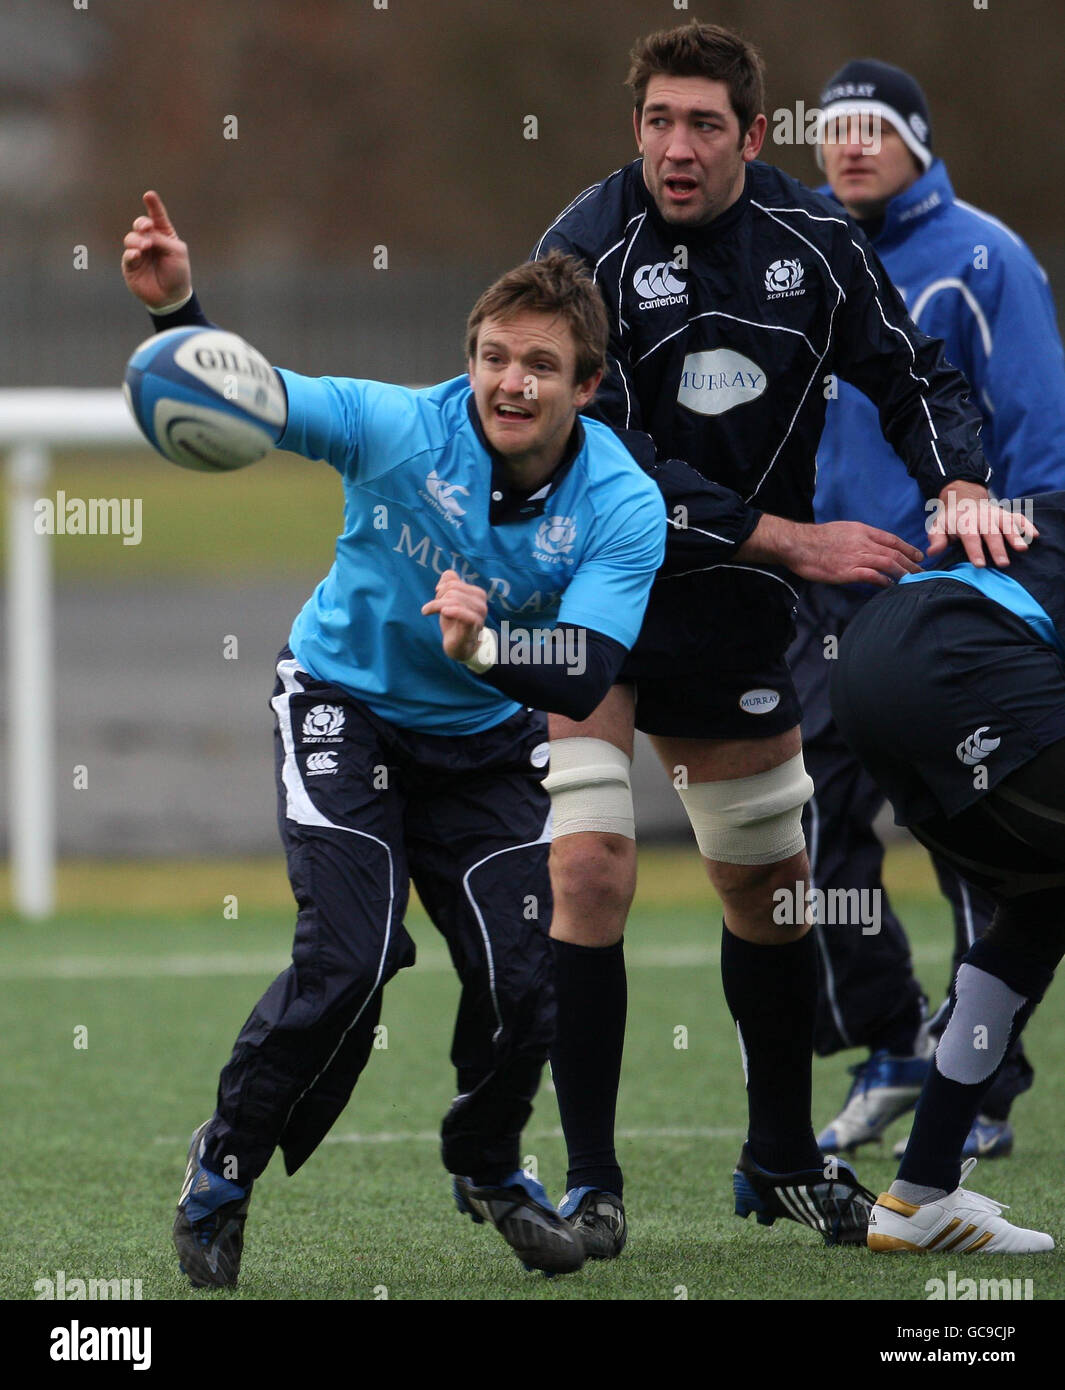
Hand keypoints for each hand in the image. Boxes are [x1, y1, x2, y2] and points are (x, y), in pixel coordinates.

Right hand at [121, 190, 192, 309]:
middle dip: (142, 223)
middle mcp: (150, 241)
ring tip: (146, 247)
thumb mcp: (176, 252)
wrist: (171, 297)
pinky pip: (128, 254)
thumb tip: (144, 234)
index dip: (153, 205)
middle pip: (140, 224)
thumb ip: (161, 239)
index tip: (149, 195)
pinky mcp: (131, 265)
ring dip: (138, 240)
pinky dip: (131, 253)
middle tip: (146, 228)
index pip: (158, 217)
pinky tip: (137, 254)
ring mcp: (139, 252)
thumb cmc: (178, 273)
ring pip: (131, 238)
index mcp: (164, 236)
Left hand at [420, 570, 487, 660]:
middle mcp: (481, 602)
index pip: (453, 582)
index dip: (441, 589)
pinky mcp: (473, 626)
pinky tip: (443, 613)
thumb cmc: (454, 623)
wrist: (460, 647)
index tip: (436, 599)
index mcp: (477, 594)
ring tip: (428, 611)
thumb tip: (448, 574)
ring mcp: (479, 615)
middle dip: (438, 598)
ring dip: (436, 605)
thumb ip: (450, 583)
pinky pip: (462, 613)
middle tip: (431, 609)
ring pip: (453, 599)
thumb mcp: (449, 600)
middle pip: (452, 590)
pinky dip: (451, 611)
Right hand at [741, 513, 923, 586]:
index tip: (918, 556)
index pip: (891, 539)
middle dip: (911, 563)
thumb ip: (858, 539)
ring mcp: (857, 557)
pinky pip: (873, 576)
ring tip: (912, 581)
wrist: (798, 545)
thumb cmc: (816, 539)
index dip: (907, 548)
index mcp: (862, 531)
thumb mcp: (842, 530)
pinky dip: (884, 581)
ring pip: (888, 563)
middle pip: (894, 552)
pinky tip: (890, 585)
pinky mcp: (849, 571)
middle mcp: (863, 542)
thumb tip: (868, 548)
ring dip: (903, 573)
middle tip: (922, 572)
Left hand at [925, 480, 1037, 566]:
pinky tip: (1034, 535)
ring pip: (1006, 524)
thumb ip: (936, 539)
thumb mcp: (938, 527)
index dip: (975, 550)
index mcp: (964, 522)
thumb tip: (932, 551)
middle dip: (997, 548)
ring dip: (1015, 536)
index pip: (970, 537)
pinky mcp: (1006, 514)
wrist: (963, 498)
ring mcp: (996, 515)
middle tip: (1003, 564)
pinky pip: (1018, 518)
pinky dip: (1027, 525)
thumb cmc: (951, 520)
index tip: (979, 564)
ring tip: (1022, 549)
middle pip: (990, 533)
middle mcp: (982, 517)